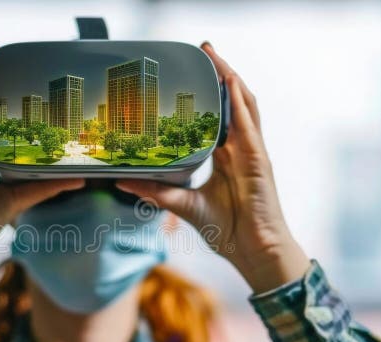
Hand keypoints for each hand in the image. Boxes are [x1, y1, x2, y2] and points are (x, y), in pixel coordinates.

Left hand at [116, 42, 308, 293]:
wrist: (252, 251)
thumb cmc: (226, 230)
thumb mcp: (182, 203)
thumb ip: (154, 190)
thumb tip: (121, 178)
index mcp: (226, 157)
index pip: (217, 117)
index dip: (207, 95)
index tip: (187, 76)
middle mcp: (240, 149)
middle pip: (232, 103)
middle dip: (218, 75)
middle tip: (201, 51)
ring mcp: (252, 151)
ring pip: (243, 104)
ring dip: (229, 77)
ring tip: (213, 56)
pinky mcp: (259, 159)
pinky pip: (249, 123)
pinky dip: (239, 101)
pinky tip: (229, 82)